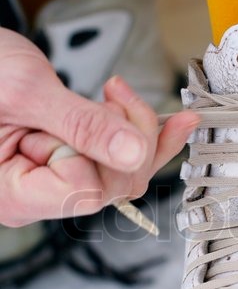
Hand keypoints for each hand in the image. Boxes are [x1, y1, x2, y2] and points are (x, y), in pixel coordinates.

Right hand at [0, 28, 198, 226]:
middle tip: (112, 93)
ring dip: (133, 132)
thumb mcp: (27, 92)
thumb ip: (82, 125)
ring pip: (122, 176)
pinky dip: (141, 137)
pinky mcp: (69, 164)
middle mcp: (34, 196)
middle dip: (126, 139)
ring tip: (115, 92)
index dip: (98, 152)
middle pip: (112, 188)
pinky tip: (171, 122)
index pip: (86, 193)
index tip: (88, 109)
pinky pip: (118, 162)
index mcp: (11, 193)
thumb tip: (133, 154)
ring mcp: (53, 182)